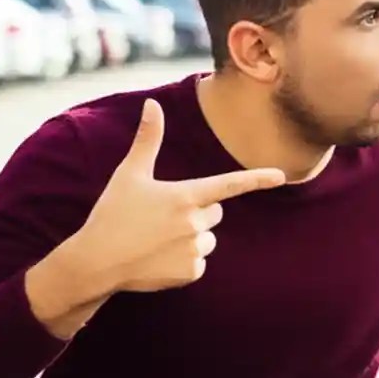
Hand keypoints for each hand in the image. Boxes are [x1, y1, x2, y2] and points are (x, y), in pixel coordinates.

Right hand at [72, 98, 284, 292]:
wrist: (97, 262)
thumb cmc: (113, 213)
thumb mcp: (129, 174)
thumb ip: (148, 139)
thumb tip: (152, 104)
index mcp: (185, 195)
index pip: (229, 185)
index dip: (257, 179)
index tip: (281, 176)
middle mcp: (195, 222)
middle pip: (216, 213)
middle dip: (198, 212)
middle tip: (165, 216)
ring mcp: (193, 250)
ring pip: (208, 240)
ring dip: (191, 238)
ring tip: (158, 239)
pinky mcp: (190, 273)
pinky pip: (199, 263)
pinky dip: (183, 262)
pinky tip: (158, 259)